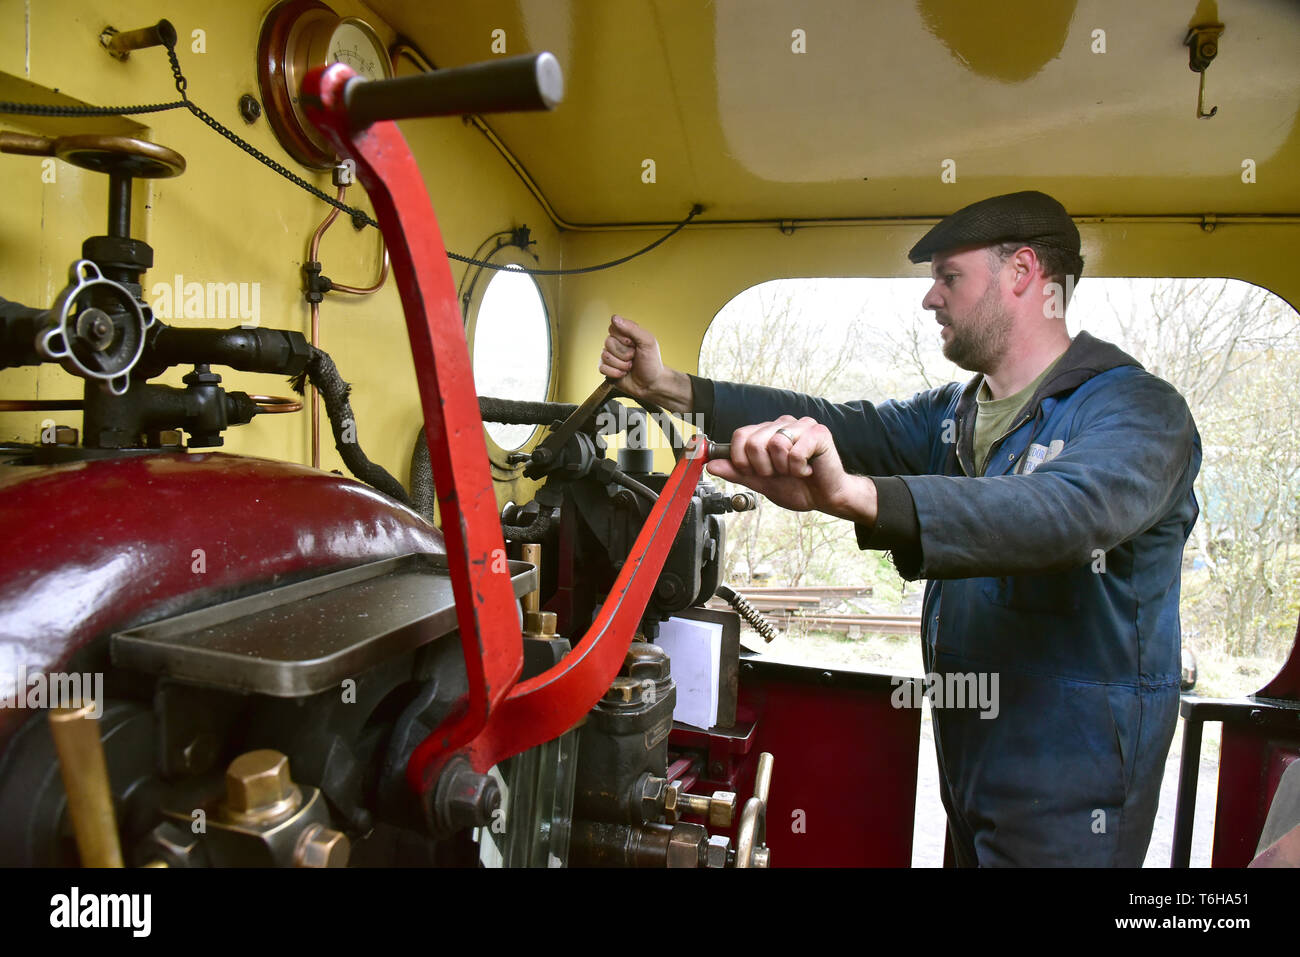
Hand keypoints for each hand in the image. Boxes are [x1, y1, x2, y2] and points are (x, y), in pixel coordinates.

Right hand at [598, 315, 691, 411]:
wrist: (651, 384)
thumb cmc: (652, 362)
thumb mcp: (647, 342)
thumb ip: (632, 328)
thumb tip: (614, 318)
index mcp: (626, 334)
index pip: (613, 328)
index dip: (623, 337)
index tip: (634, 344)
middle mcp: (617, 344)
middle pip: (608, 342)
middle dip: (624, 353)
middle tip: (634, 357)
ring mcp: (611, 357)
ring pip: (605, 356)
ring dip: (621, 364)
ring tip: (630, 367)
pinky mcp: (607, 369)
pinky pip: (602, 368)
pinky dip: (615, 373)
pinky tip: (623, 374)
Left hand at [707, 415, 877, 525]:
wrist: (825, 497)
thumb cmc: (797, 487)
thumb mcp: (760, 481)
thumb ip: (737, 471)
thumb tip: (711, 464)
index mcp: (767, 431)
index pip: (740, 436)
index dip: (741, 460)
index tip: (755, 472)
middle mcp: (783, 424)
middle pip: (754, 442)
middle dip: (763, 467)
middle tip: (779, 473)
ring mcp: (801, 425)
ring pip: (775, 444)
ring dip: (783, 468)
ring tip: (794, 471)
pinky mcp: (819, 432)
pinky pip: (795, 451)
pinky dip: (799, 468)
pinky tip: (807, 470)